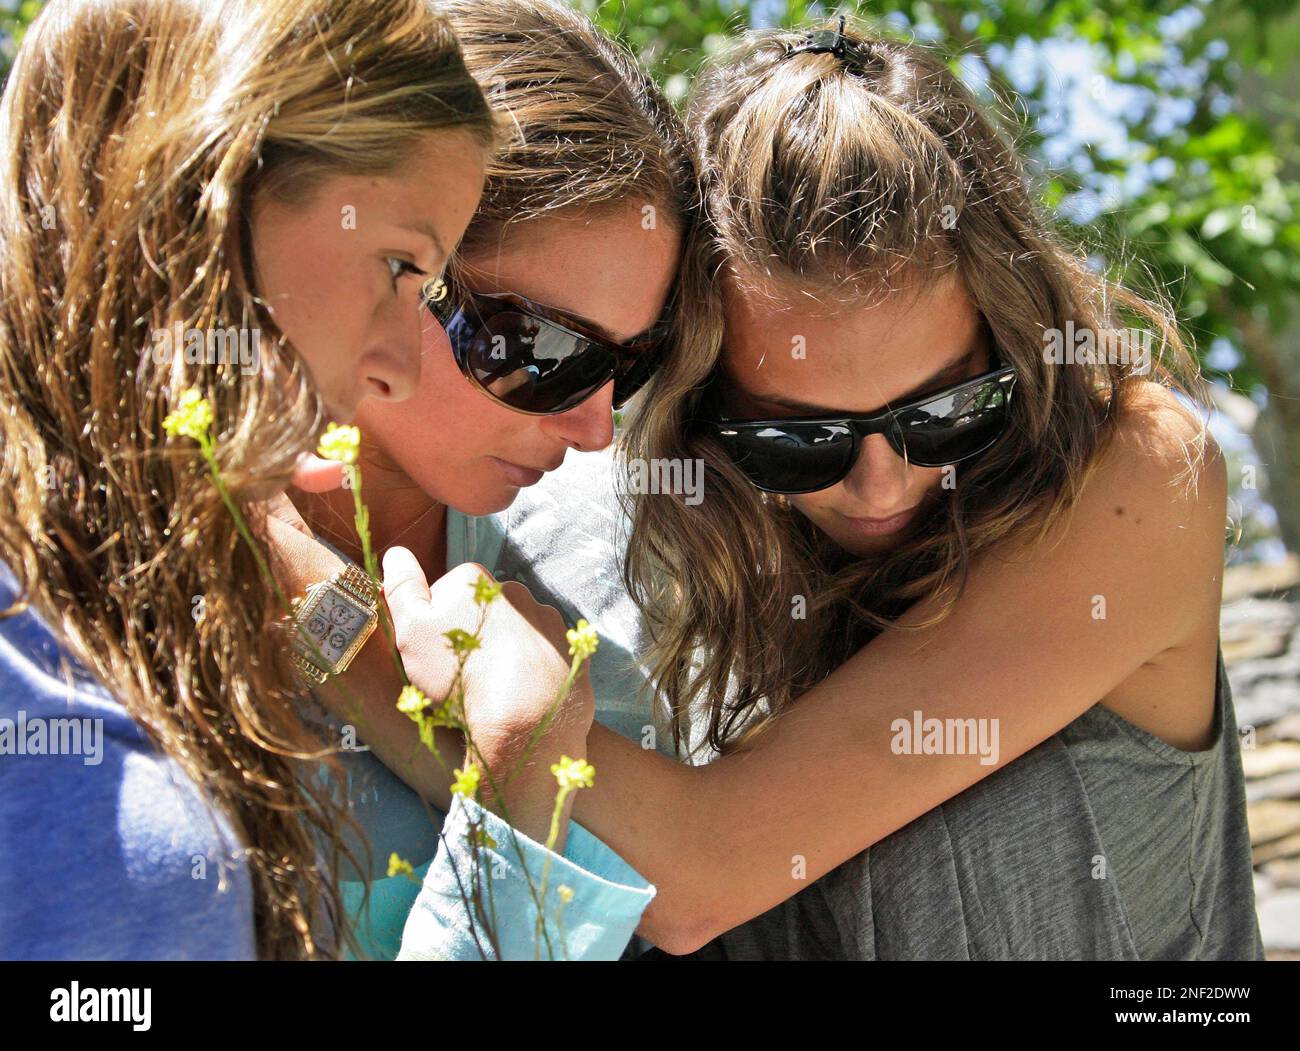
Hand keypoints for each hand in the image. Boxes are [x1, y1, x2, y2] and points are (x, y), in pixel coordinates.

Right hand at [383, 548, 594, 843]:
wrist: (522, 719)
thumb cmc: (457, 672)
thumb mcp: (412, 630)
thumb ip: (402, 588)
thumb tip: (396, 553)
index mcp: (475, 579)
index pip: (447, 591)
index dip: (435, 623)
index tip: (435, 652)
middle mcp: (515, 589)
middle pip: (484, 609)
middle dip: (474, 633)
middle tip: (463, 671)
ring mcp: (547, 618)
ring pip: (516, 630)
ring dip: (506, 649)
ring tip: (494, 686)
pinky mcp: (570, 647)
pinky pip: (544, 652)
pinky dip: (533, 667)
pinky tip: (521, 691)